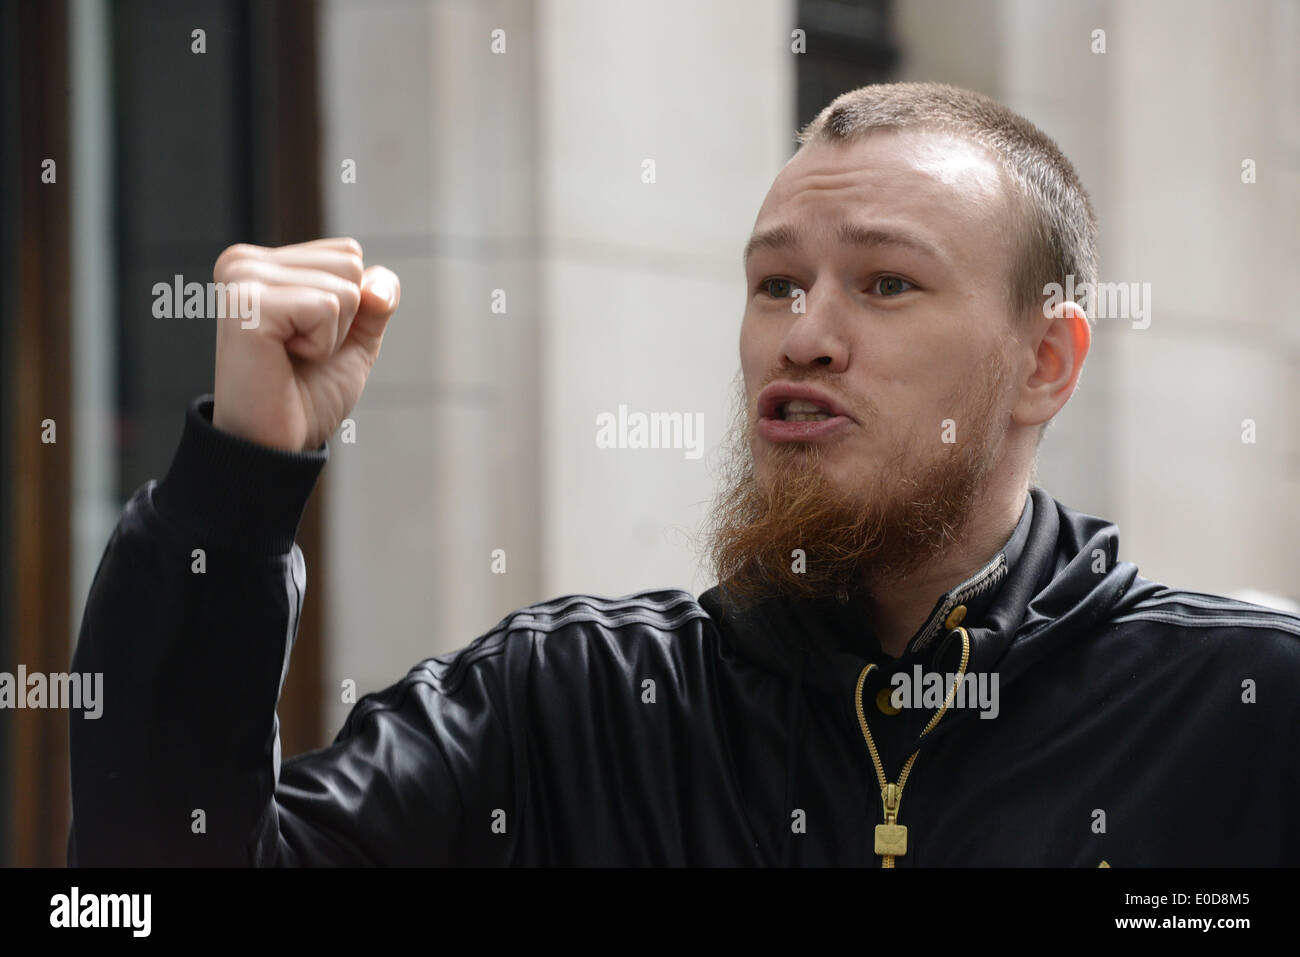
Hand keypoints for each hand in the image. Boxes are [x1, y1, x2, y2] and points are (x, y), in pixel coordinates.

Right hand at [211, 237, 399, 451]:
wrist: (275, 445)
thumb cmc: (306, 394)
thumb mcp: (355, 339)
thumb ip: (375, 300)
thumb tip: (377, 286)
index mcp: (262, 262)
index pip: (348, 254)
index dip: (350, 307)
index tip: (307, 339)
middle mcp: (243, 262)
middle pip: (349, 263)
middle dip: (343, 320)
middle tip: (299, 353)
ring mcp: (240, 280)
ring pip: (344, 287)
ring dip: (331, 336)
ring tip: (289, 357)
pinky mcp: (246, 306)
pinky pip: (327, 307)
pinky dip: (321, 345)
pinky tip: (282, 360)